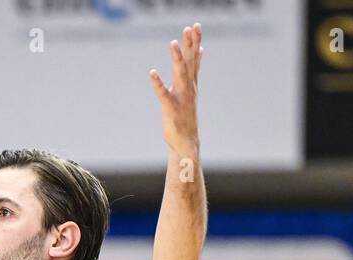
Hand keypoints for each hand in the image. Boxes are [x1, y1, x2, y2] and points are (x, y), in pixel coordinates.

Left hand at [149, 23, 201, 153]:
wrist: (186, 141)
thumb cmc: (186, 114)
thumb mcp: (192, 89)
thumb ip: (194, 69)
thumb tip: (200, 50)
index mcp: (191, 83)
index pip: (194, 58)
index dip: (195, 42)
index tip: (196, 25)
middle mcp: (188, 88)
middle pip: (190, 62)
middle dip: (190, 44)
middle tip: (190, 27)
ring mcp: (181, 97)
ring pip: (180, 74)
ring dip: (177, 59)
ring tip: (173, 43)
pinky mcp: (170, 108)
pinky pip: (163, 93)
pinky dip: (158, 84)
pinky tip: (152, 73)